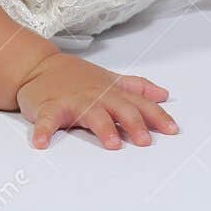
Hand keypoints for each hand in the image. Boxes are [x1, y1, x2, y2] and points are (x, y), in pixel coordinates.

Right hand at [15, 53, 177, 149]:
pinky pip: (47, 120)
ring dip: (102, 128)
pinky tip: (42, 143)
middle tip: (145, 141)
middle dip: (134, 124)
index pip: (139, 103)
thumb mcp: (110, 79)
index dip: (157, 116)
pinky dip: (44, 131)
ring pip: (91, 114)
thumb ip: (136, 87)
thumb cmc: (75, 77)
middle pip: (119, 109)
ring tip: (112, 143)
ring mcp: (73, 101)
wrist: (38, 66)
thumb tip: (164, 94)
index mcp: (111, 92)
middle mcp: (96, 96)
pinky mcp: (49, 107)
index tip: (172, 130)